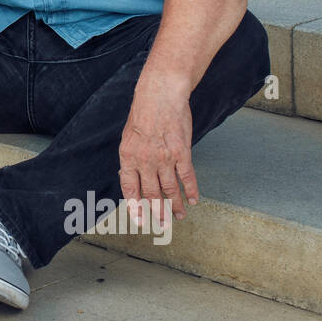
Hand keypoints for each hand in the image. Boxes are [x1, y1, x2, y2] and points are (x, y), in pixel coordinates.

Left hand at [117, 78, 196, 229]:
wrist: (160, 95)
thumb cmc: (143, 113)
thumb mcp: (128, 136)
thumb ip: (131, 158)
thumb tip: (130, 176)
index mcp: (128, 157)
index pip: (130, 189)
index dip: (135, 207)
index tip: (140, 221)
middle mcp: (145, 161)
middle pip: (152, 194)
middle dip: (157, 212)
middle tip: (162, 226)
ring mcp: (164, 158)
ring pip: (170, 189)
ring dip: (175, 206)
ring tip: (179, 217)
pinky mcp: (182, 152)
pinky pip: (187, 177)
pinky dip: (191, 190)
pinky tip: (193, 200)